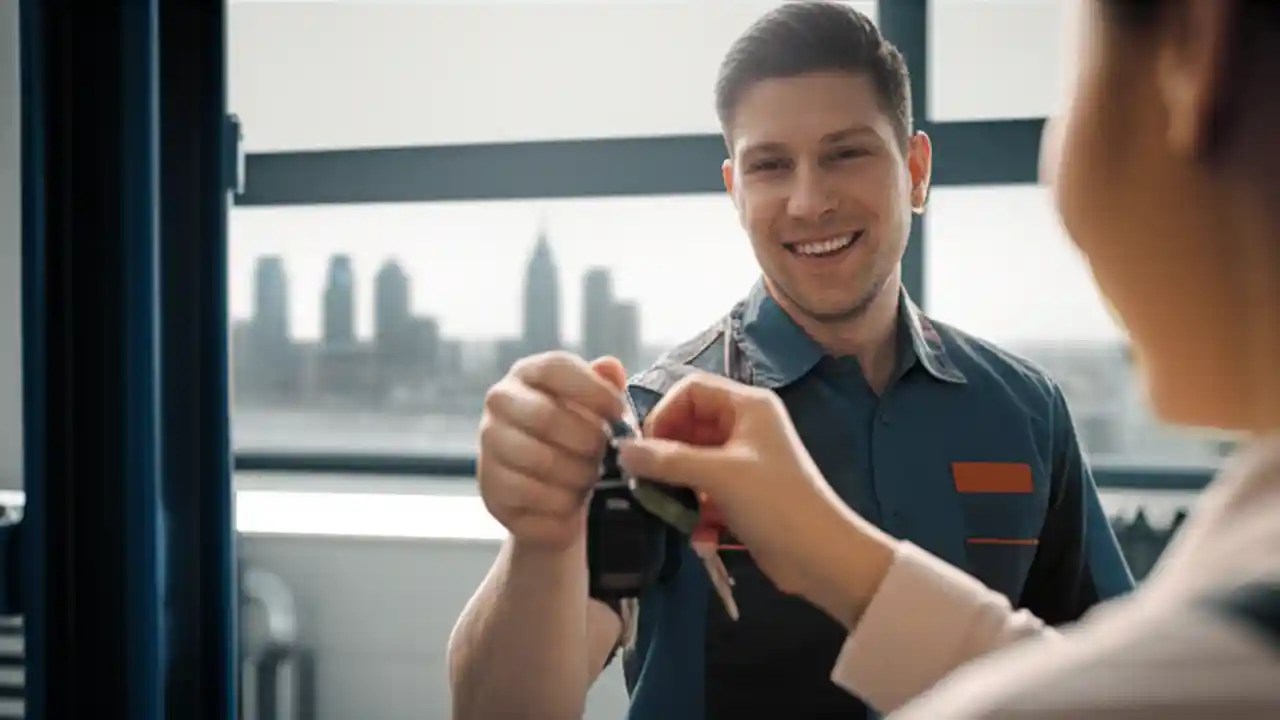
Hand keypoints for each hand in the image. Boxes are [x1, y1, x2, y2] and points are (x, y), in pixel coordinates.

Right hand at [478, 352, 626, 552]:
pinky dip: (560, 502)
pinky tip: (573, 501)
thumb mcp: (596, 409)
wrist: (553, 493)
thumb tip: (610, 367)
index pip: (555, 368)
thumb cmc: (578, 439)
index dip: (593, 390)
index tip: (619, 413)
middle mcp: (501, 401)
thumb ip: (605, 386)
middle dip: (587, 441)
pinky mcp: (490, 486)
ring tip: (592, 478)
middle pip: (546, 416)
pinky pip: (530, 495)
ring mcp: (489, 443)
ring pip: (539, 459)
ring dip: (577, 474)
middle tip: (606, 455)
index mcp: (528, 373)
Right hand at [616, 372, 894, 626]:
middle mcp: (744, 426)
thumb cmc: (775, 503)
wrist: (821, 557)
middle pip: (688, 424)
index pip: (690, 390)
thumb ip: (667, 461)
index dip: (664, 413)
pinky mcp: (739, 491)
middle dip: (665, 453)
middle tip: (647, 480)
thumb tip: (622, 450)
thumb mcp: (719, 476)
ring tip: (666, 507)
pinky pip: (702, 487)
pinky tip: (695, 529)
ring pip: (691, 459)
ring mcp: (742, 460)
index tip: (646, 448)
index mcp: (748, 406)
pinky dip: (694, 505)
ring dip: (676, 483)